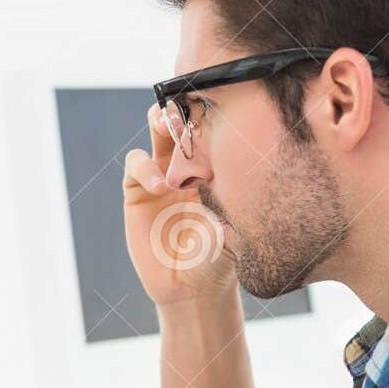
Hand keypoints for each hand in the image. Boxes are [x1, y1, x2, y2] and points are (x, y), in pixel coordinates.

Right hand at [122, 104, 233, 307]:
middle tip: (189, 105)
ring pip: (158, 130)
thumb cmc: (221, 255)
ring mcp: (161, 172)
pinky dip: (145, 167)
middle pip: (184, 116)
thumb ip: (236, 196)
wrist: (193, 287)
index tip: (221, 100)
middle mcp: (189, 161)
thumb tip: (252, 172)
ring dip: (161, 120)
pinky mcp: (137, 190)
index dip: (213, 108)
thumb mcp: (236, 222)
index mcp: (217, 162)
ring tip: (167, 124)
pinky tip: (161, 186)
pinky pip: (136, 164)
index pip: (213, 123)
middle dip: (184, 104)